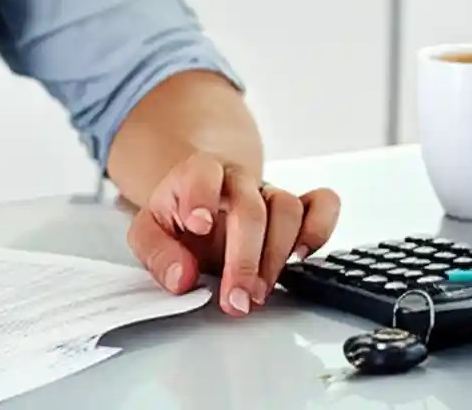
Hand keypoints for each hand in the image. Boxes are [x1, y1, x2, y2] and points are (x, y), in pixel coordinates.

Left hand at [126, 152, 340, 315]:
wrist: (201, 205)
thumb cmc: (178, 219)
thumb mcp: (149, 233)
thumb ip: (159, 254)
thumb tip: (183, 277)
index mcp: (196, 175)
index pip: (202, 173)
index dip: (201, 197)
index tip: (198, 226)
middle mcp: (236, 180)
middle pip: (250, 207)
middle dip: (245, 258)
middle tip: (236, 298)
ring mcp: (268, 192)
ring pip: (287, 208)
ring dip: (276, 256)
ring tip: (258, 292)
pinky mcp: (296, 207)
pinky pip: (322, 204)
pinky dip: (319, 228)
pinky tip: (301, 256)